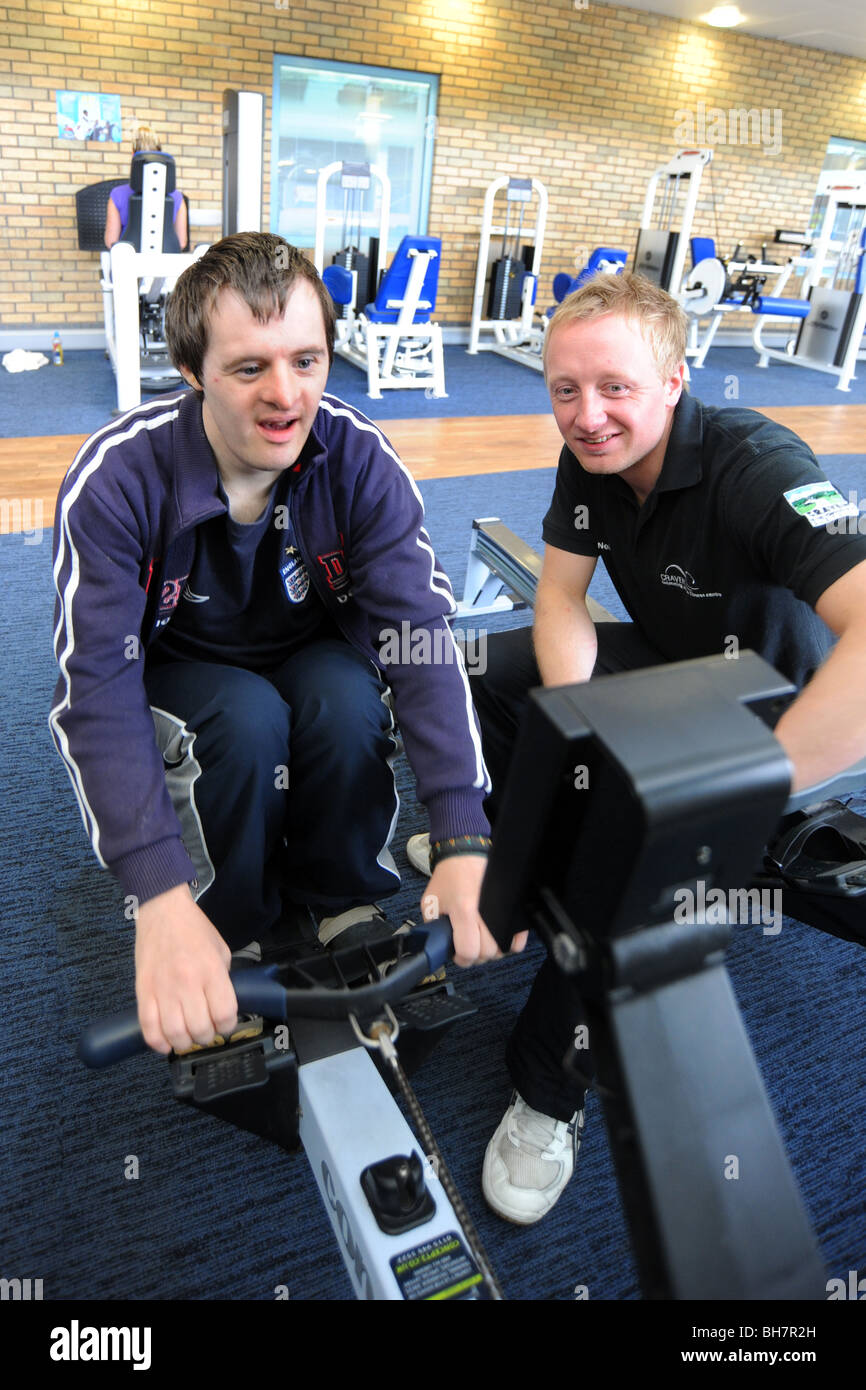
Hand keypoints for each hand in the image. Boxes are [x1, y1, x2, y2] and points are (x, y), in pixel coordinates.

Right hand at [134, 883, 237, 1054]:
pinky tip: (166, 1042)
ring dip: (184, 1043)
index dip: (227, 1026)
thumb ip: (223, 979)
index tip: (224, 1024)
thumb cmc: (194, 929)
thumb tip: (222, 1006)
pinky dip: (158, 1043)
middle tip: (205, 1031)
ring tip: (187, 1037)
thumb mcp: (221, 950)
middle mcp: (188, 982)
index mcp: (211, 971)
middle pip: (200, 1029)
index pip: (224, 1015)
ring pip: (175, 1034)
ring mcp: (163, 989)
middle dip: (207, 1036)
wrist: (163, 912)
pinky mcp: (143, 991)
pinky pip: (149, 1028)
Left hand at [421, 854, 527, 966]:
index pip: (469, 952)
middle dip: (475, 954)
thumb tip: (439, 945)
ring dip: (491, 949)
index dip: (461, 958)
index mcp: (464, 911)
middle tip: (468, 944)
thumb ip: (433, 926)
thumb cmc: (449, 876)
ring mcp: (502, 911)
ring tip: (481, 939)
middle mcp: (486, 912)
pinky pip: (518, 939)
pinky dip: (510, 943)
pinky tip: (497, 937)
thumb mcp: (430, 902)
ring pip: (503, 948)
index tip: (457, 954)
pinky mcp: (512, 909)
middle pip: (488, 953)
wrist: (466, 854)